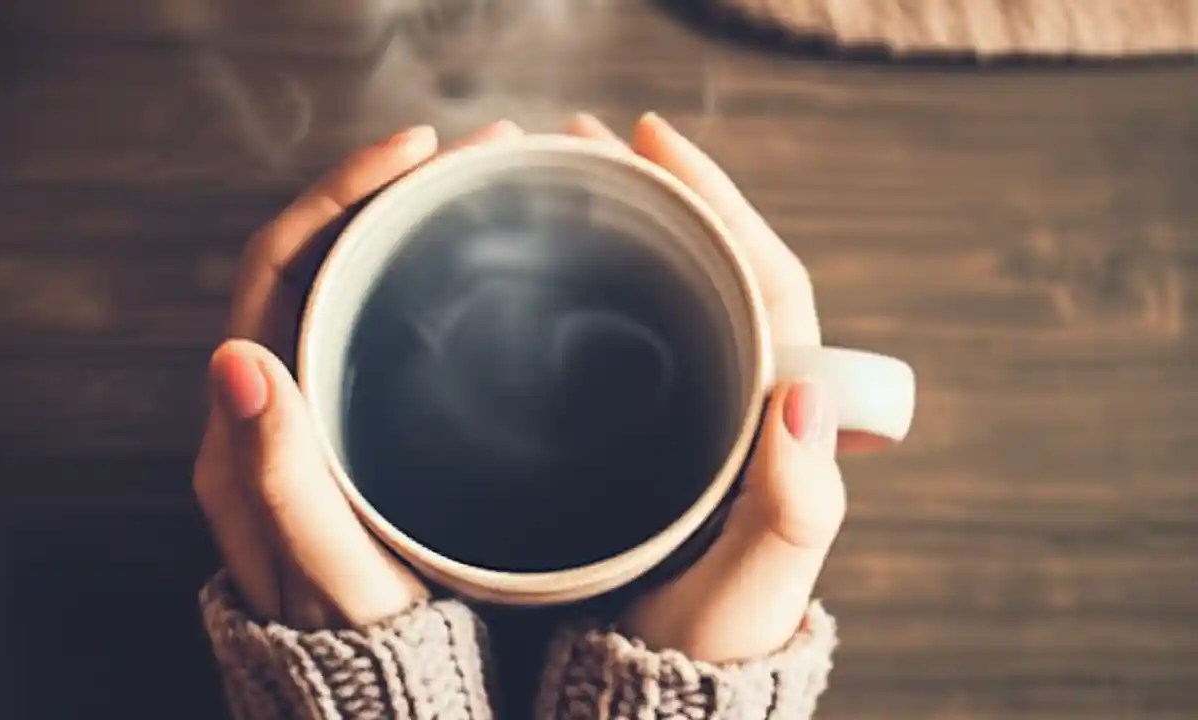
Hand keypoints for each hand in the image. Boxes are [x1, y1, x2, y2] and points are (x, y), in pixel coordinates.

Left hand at [193, 120, 523, 628]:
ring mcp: (312, 412)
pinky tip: (472, 261)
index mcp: (248, 430)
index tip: (418, 153)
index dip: (338, 196)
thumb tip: (234, 355)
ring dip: (403, 221)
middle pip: (309, 259)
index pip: (275, 269)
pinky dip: (416, 273)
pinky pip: (371, 324)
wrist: (384, 696)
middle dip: (384, 189)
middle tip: (478, 152)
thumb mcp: (337, 573)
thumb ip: (285, 478)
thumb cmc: (368, 648)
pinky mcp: (354, 426)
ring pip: (343, 283)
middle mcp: (269, 407)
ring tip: (483, 185)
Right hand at [568, 112, 845, 661]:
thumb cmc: (707, 641)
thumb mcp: (757, 581)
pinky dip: (592, 289)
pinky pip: (623, 339)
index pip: (765, 277)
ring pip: (667, 292)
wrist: (649, 687)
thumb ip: (793, 503)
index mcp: (780, 418)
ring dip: (624, 228)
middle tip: (586, 140)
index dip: (718, 201)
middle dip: (659, 195)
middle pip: (713, 265)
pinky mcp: (635, 432)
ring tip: (558, 178)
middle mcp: (739, 399)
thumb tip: (804, 397)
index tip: (653, 141)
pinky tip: (545, 267)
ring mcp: (686, 410)